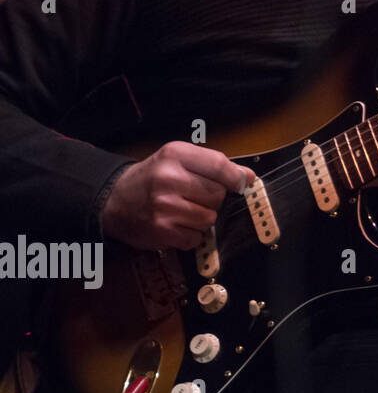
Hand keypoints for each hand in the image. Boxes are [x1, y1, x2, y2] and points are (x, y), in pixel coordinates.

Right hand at [102, 141, 253, 250]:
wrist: (113, 200)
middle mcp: (168, 179)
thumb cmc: (153, 177)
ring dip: (202, 218)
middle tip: (194, 196)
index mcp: (175, 155)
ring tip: (183, 210)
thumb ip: (214, 165)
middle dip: (212, 198)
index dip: (236, 177)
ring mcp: (164, 207)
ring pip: (209, 218)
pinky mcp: (161, 231)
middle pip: (217, 195)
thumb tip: (248, 178)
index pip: (220, 165)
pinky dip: (191, 234)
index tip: (242, 183)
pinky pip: (196, 237)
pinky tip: (176, 224)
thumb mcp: (178, 160)